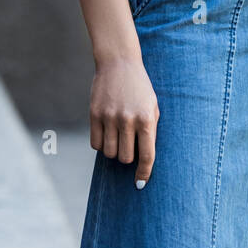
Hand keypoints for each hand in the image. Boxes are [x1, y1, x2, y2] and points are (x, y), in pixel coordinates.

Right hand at [89, 55, 159, 186]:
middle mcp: (128, 120)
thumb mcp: (152, 106)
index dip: (144, 173)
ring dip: (114, 151)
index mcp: (146, 118)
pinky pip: (95, 144)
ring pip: (109, 153)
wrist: (119, 62)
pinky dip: (100, 144)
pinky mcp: (94, 114)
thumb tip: (144, 160)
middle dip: (128, 157)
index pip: (146, 155)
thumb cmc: (140, 87)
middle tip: (129, 145)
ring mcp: (109, 117)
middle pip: (125, 158)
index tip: (140, 184)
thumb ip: (150, 131)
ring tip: (118, 138)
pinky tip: (106, 133)